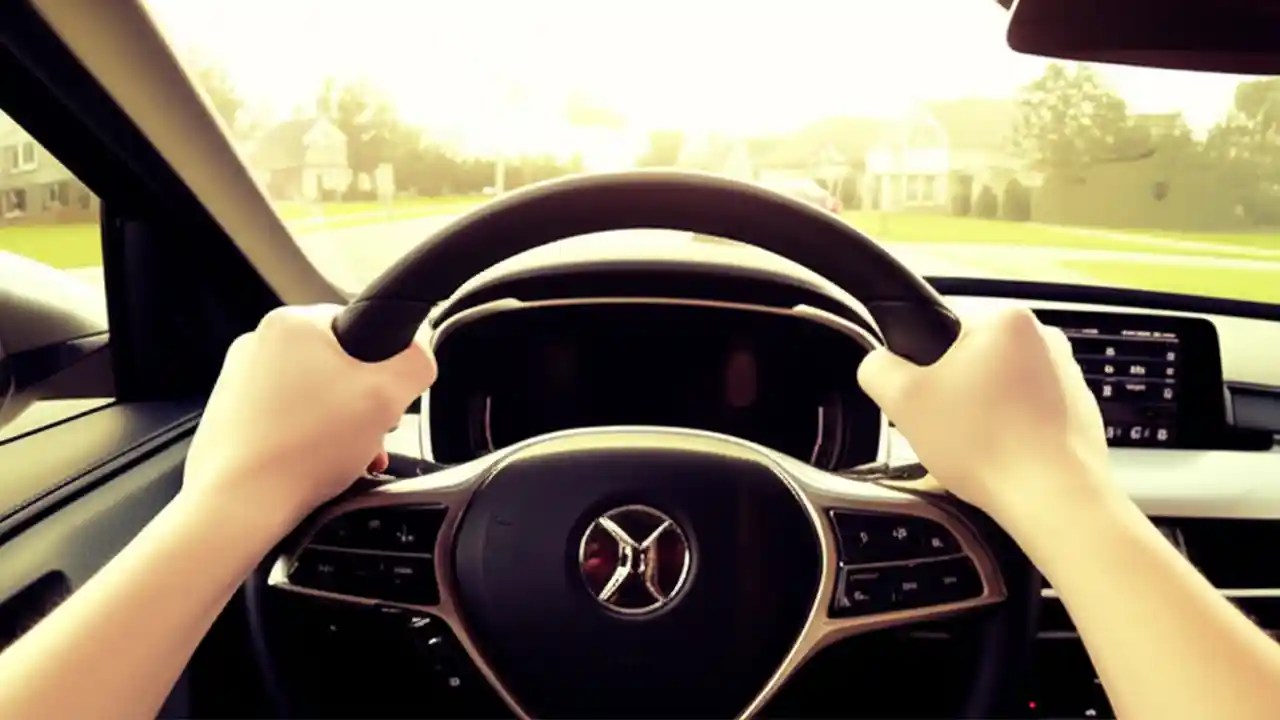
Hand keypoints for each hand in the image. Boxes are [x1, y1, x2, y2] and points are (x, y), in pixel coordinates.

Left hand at [182, 304, 436, 528]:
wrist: (240, 503)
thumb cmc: (303, 450)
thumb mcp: (386, 398)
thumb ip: (416, 364)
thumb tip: (419, 354)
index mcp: (292, 323)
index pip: (361, 326)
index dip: (384, 366)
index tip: (383, 400)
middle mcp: (257, 342)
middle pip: (337, 364)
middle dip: (361, 402)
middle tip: (367, 434)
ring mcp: (239, 379)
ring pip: (314, 393)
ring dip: (339, 423)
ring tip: (344, 456)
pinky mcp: (231, 413)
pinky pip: (286, 416)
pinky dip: (307, 436)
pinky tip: (316, 463)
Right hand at [857, 307, 1113, 523]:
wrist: (1054, 499)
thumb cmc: (984, 444)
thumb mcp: (903, 400)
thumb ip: (876, 368)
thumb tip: (878, 363)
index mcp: (1005, 318)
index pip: (941, 325)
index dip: (921, 365)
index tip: (925, 400)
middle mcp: (1045, 337)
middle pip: (971, 358)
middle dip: (953, 392)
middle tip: (946, 427)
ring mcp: (1068, 374)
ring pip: (999, 388)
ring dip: (982, 413)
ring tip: (977, 447)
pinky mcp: (1080, 410)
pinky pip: (1028, 414)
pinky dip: (1012, 433)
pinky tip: (1004, 457)